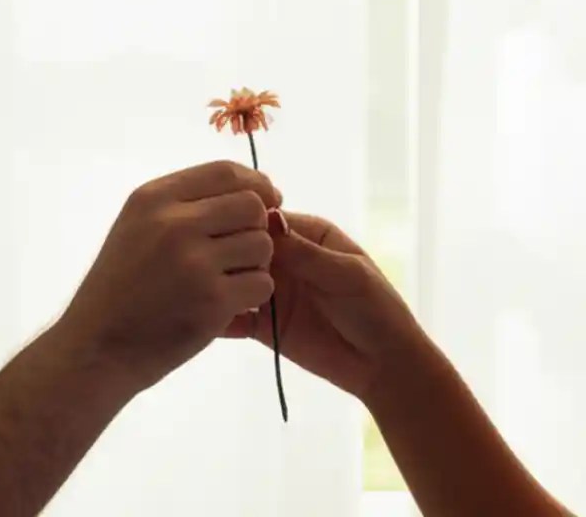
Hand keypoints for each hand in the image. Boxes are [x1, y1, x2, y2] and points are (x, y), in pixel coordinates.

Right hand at [58, 161, 281, 392]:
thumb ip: (184, 206)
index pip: (224, 171)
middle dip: (258, 226)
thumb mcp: (136, 228)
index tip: (267, 199)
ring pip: (262, 244)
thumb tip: (253, 192)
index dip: (255, 183)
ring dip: (256, 263)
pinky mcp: (212, 300)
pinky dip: (253, 295)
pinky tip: (229, 304)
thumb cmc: (119, 290)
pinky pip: (261, 283)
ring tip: (230, 280)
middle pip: (251, 205)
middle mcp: (174, 224)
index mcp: (153, 199)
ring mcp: (195, 262)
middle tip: (244, 250)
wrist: (95, 349)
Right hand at [223, 212, 428, 401]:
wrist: (383, 364)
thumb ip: (308, 254)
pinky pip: (234, 318)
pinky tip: (204, 320)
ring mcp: (272, 292)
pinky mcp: (263, 326)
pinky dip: (218, 318)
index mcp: (310, 235)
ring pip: (234, 281)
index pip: (269, 220)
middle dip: (228, 255)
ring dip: (218, 284)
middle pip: (245, 248)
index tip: (229, 235)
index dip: (247, 225)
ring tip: (202, 291)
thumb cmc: (376, 310)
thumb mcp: (348, 276)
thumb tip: (268, 224)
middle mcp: (287, 259)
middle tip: (217, 268)